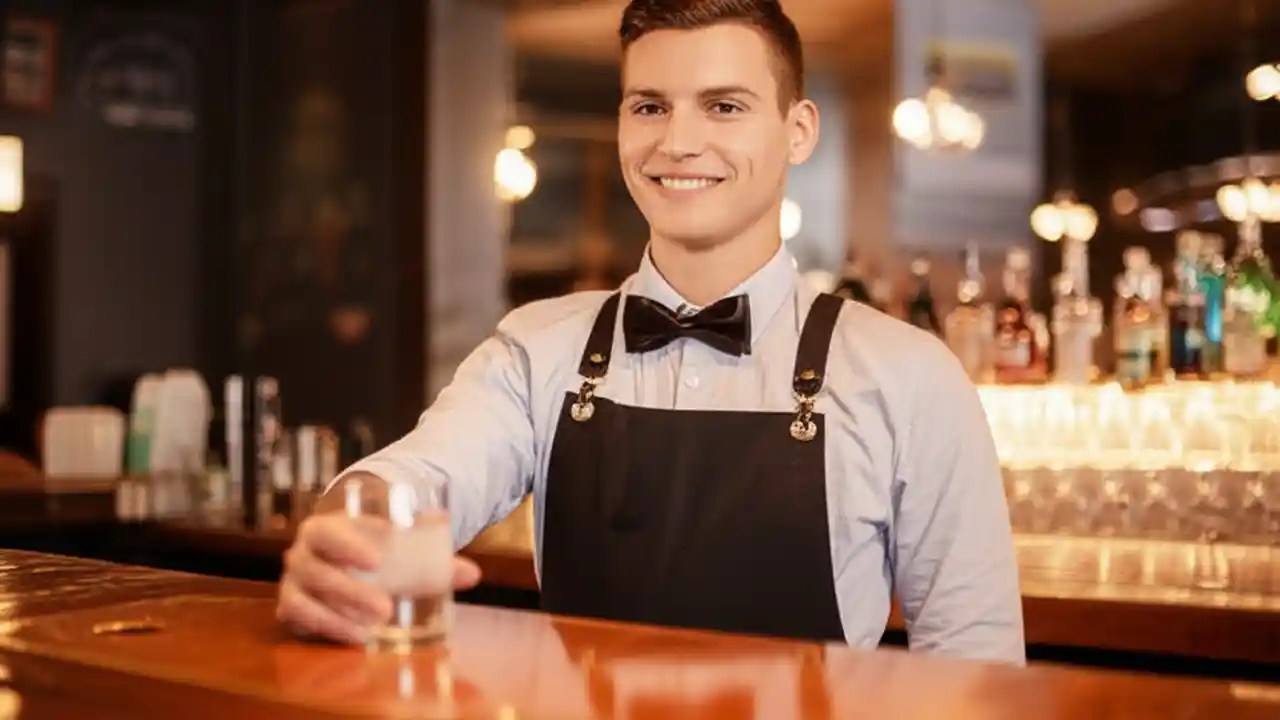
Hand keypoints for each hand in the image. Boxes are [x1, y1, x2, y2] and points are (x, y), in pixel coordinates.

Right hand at [276, 511, 481, 643]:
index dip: (347, 545)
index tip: (377, 561)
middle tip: (385, 608)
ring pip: (301, 600)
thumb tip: (472, 574)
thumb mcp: (398, 550)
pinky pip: (298, 621)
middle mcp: (301, 555)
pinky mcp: (293, 610)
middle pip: (316, 571)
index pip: (325, 533)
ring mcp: (293, 584)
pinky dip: (324, 630)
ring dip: (334, 618)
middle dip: (350, 592)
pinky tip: (354, 639)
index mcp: (324, 530)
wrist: (341, 562)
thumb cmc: (372, 551)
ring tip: (369, 633)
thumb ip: (433, 560)